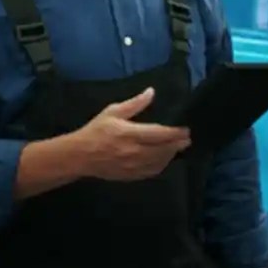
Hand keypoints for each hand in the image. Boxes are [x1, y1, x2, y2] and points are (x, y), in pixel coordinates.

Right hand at [73, 87, 190, 181]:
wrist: (80, 156)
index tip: (186, 129)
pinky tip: (164, 159)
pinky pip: (151, 171)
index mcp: (130, 134)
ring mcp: (133, 166)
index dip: (175, 133)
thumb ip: (135, 103)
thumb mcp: (113, 112)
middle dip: (178, 144)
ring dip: (171, 154)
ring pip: (159, 162)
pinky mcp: (131, 175)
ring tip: (178, 147)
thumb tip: (151, 92)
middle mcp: (134, 151)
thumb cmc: (96, 131)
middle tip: (187, 138)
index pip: (160, 134)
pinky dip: (161, 165)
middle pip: (163, 149)